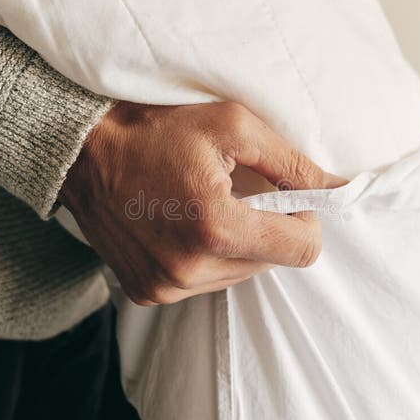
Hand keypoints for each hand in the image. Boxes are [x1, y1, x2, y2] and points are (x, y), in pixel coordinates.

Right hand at [59, 101, 345, 304]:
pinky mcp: (148, 293)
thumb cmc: (155, 129)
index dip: (305, 219)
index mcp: (216, 228)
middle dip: (267, 228)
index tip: (287, 196)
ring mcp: (166, 287)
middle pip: (271, 263)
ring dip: (237, 244)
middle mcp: (190, 270)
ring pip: (239, 275)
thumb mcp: (232, 125)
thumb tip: (339, 188)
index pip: (301, 250)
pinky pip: (204, 283)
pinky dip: (207, 256)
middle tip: (238, 192)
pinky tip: (182, 225)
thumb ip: (292, 163)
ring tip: (204, 205)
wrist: (80, 152)